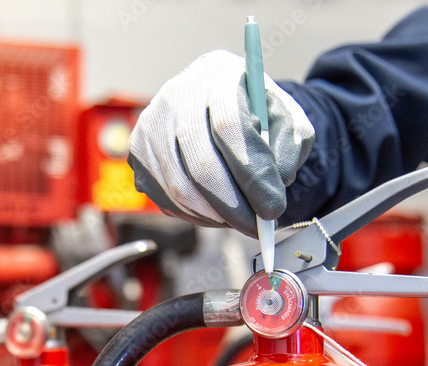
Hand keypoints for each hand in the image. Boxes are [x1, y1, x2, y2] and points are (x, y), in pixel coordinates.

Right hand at [128, 50, 314, 235]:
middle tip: (257, 226)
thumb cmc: (254, 112)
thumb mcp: (286, 118)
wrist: (215, 102)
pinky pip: (166, 198)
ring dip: (215, 215)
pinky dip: (196, 215)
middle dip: (235, 206)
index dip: (253, 175)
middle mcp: (176, 97)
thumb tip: (276, 183)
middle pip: (201, 165)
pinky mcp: (138, 154)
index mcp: (217, 76)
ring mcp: (150, 126)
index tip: (274, 208)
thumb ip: (289, 147)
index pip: (230, 128)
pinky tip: (217, 211)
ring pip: (181, 189)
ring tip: (240, 219)